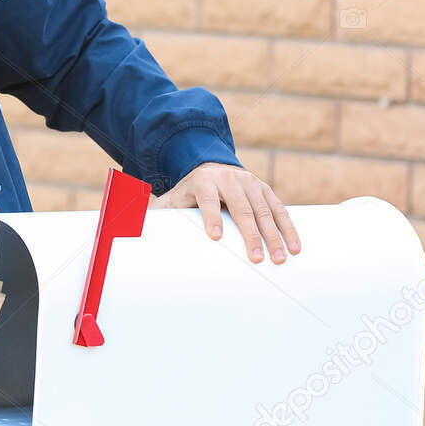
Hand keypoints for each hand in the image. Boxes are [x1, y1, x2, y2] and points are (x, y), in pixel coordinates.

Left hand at [155, 162, 299, 264]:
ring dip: (274, 235)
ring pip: (264, 210)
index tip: (215, 237)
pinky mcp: (264, 189)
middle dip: (250, 234)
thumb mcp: (171, 198)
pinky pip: (280, 209)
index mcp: (203, 181)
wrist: (210, 166)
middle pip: (241, 208)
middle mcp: (229, 179)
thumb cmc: (188, 192)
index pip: (207, 199)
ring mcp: (250, 183)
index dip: (211, 217)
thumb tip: (130, 229)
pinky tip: (294, 247)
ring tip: (279, 258)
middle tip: (256, 258)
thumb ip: (157, 213)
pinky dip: (288, 228)